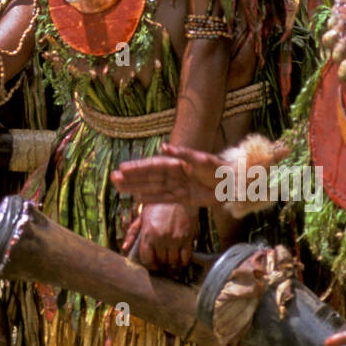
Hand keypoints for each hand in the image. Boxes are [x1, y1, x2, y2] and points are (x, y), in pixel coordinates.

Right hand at [111, 143, 227, 212]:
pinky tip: (138, 200)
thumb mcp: (200, 159)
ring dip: (136, 188)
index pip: (152, 166)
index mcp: (176, 163)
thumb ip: (182, 153)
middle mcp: (173, 175)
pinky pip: (163, 199)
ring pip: (152, 188)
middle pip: (148, 177)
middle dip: (131, 178)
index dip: (137, 168)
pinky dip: (151, 199)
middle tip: (113, 179)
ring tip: (119, 188)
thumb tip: (163, 146)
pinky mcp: (183, 198)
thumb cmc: (217, 168)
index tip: (122, 168)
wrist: (232, 183)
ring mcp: (177, 187)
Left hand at [122, 202, 197, 271]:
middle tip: (163, 257)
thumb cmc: (158, 204)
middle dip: (161, 262)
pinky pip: (185, 258)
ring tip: (171, 255)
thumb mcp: (143, 216)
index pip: (147, 259)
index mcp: (148, 233)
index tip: (153, 262)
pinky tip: (181, 255)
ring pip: (173, 262)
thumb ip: (133, 233)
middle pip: (161, 261)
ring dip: (172, 262)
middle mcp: (161, 238)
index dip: (149, 263)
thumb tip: (124, 248)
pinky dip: (183, 261)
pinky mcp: (187, 238)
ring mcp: (174, 239)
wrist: (177, 192)